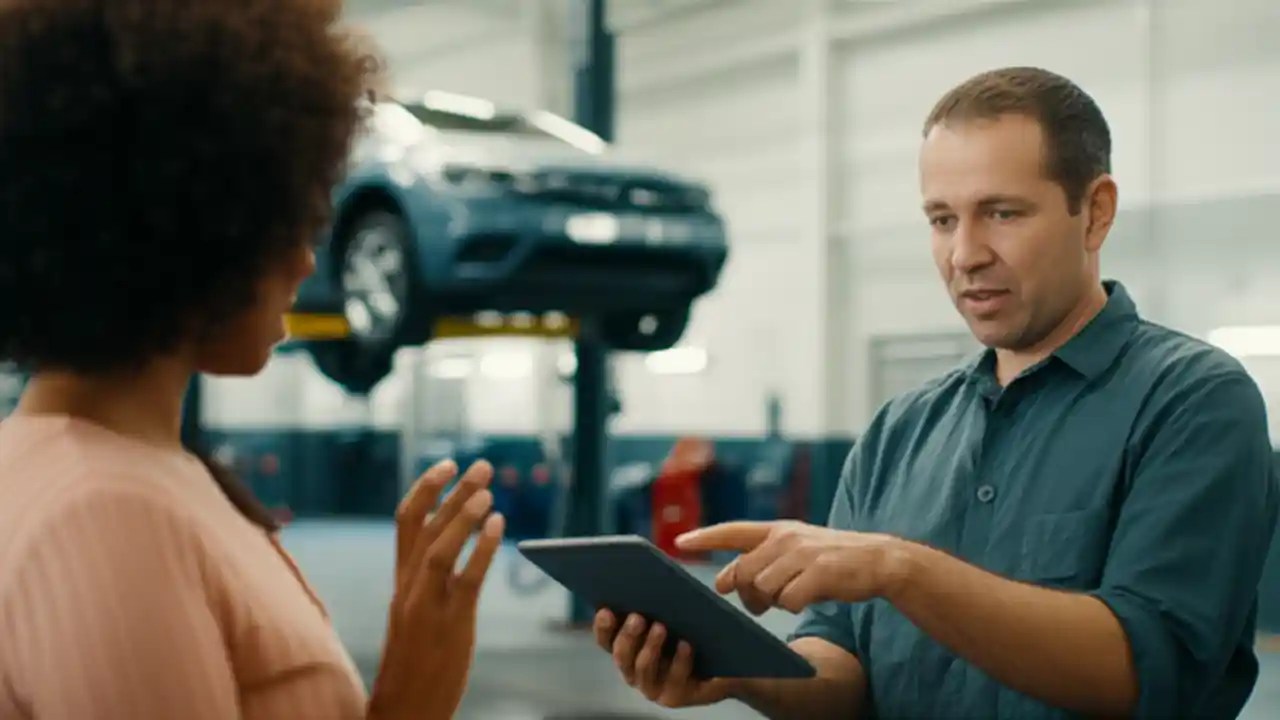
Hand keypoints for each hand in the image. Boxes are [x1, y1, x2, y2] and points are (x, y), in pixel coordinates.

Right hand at [368, 460, 505, 719]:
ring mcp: (427, 607)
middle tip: (482, 464)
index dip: (426, 488)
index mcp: (401, 582)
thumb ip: (424, 581)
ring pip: (439, 549)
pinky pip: (466, 580)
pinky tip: (498, 527)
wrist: (404, 710)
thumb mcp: (413, 614)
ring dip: (463, 515)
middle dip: (453, 490)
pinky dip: (481, 549)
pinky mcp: (450, 626)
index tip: (447, 464)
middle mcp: (409, 588)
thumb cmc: (414, 663)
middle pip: (425, 526)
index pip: (406, 522)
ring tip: (488, 492)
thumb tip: (444, 546)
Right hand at [593, 609, 735, 708]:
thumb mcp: (673, 615)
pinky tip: (686, 644)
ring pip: (643, 668)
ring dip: (650, 647)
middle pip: (621, 655)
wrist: (724, 666)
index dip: (603, 626)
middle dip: (627, 635)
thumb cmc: (693, 634)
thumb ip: (656, 604)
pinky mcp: (674, 697)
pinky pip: (673, 679)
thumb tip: (645, 581)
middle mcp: (634, 670)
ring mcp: (653, 687)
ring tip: (661, 627)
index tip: (606, 609)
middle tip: (638, 616)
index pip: (606, 640)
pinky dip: (679, 660)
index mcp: (628, 649)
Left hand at [677, 521, 904, 613]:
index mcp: (778, 530)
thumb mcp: (796, 552)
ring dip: (776, 601)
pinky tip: (813, 596)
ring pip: (765, 590)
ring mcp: (803, 554)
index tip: (679, 542)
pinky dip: (797, 606)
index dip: (705, 537)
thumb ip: (762, 562)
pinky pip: (790, 602)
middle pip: (745, 573)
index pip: (733, 531)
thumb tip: (728, 584)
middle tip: (761, 603)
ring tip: (797, 592)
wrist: (880, 560)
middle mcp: (786, 538)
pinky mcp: (819, 573)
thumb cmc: (831, 562)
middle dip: (748, 594)